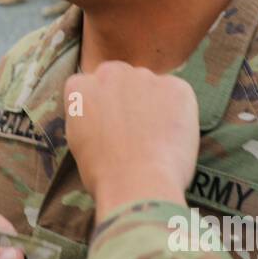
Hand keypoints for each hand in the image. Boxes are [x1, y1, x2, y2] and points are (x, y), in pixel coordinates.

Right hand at [64, 62, 198, 218]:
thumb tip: (102, 116)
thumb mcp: (78, 141)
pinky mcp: (176, 87)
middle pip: (119, 77)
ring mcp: (146, 78)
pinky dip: (179, 112)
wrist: (138, 184)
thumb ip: (88, 116)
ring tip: (155, 138)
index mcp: (81, 87)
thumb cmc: (104, 174)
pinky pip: (178, 95)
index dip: (100, 106)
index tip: (107, 124)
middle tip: (133, 130)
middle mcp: (111, 73)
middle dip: (125, 97)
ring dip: (153, 103)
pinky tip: (172, 138)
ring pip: (150, 86)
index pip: (89, 85)